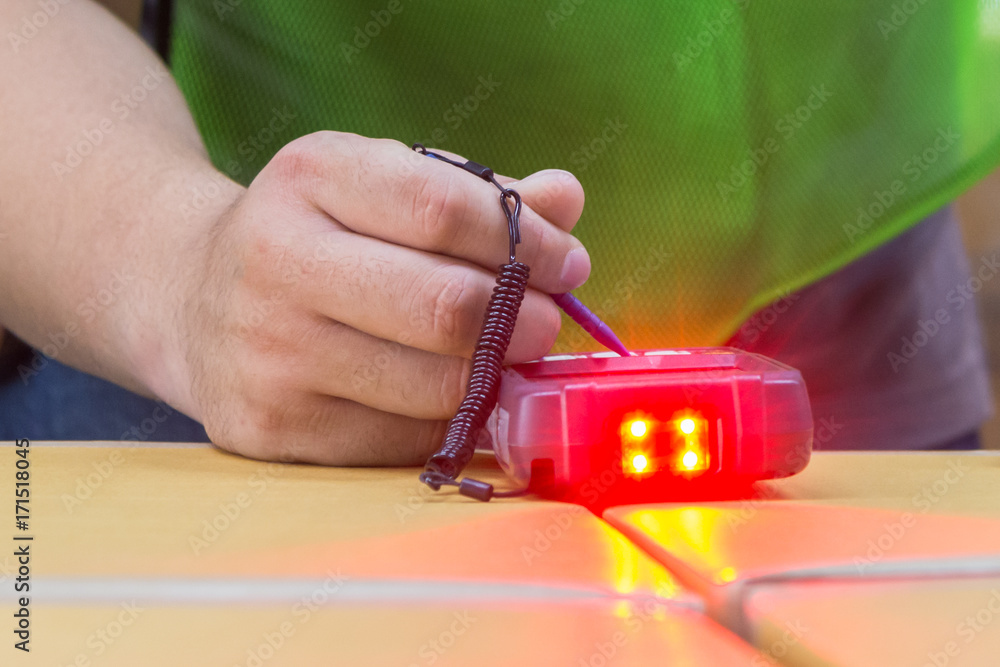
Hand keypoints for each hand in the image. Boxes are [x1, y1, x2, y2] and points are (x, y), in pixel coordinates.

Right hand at [168, 132, 588, 464]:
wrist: (191, 296)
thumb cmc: (316, 235)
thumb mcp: (378, 186)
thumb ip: (475, 193)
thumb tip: (566, 198)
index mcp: (310, 177)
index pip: (445, 209)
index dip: (529, 243)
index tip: (568, 263)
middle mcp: (275, 261)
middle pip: (446, 308)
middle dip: (526, 320)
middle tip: (549, 322)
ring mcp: (267, 353)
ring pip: (436, 386)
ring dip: (496, 376)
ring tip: (503, 356)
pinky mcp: (270, 428)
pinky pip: (406, 439)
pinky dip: (448, 419)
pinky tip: (449, 391)